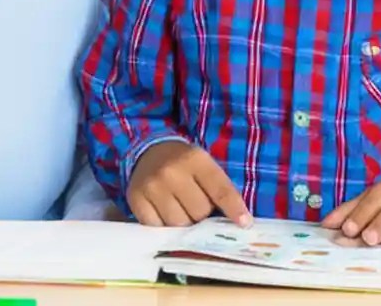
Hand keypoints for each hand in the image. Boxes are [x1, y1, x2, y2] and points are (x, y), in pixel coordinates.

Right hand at [126, 140, 251, 227]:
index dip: (234, 209)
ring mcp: (151, 186)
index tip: (245, 224)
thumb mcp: (205, 166)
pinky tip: (164, 213)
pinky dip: (164, 226)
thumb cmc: (184, 164)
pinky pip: (157, 228)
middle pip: (199, 212)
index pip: (220, 190)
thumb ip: (220, 190)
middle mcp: (171, 172)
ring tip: (181, 209)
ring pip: (179, 224)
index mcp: (195, 159)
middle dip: (202, 215)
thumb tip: (239, 223)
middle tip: (196, 206)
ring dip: (184, 223)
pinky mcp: (136, 199)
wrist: (149, 151)